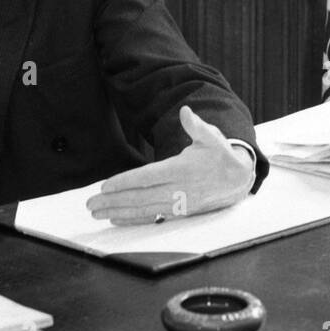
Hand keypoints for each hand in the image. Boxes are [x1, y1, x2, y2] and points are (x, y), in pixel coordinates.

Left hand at [87, 106, 254, 225]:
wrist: (238, 179)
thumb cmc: (220, 155)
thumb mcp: (211, 136)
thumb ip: (196, 126)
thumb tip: (186, 111)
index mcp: (182, 170)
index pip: (147, 177)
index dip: (125, 181)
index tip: (105, 185)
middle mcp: (178, 190)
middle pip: (140, 197)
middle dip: (113, 200)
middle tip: (90, 203)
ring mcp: (178, 204)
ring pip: (144, 209)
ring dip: (119, 212)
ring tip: (97, 212)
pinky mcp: (179, 212)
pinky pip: (152, 217)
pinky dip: (133, 219)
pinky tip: (116, 219)